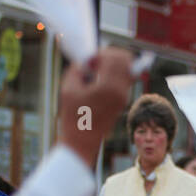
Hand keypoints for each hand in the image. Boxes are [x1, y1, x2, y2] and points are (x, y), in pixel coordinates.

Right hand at [57, 47, 133, 169]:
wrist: (82, 142)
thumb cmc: (72, 117)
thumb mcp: (68, 88)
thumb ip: (78, 68)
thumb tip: (87, 59)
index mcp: (109, 87)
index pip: (116, 57)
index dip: (102, 53)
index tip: (89, 61)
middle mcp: (121, 91)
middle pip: (127, 59)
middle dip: (111, 55)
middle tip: (96, 62)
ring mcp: (124, 97)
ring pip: (127, 68)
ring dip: (113, 64)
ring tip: (96, 73)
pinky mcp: (123, 102)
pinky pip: (124, 79)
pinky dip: (114, 75)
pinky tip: (99, 82)